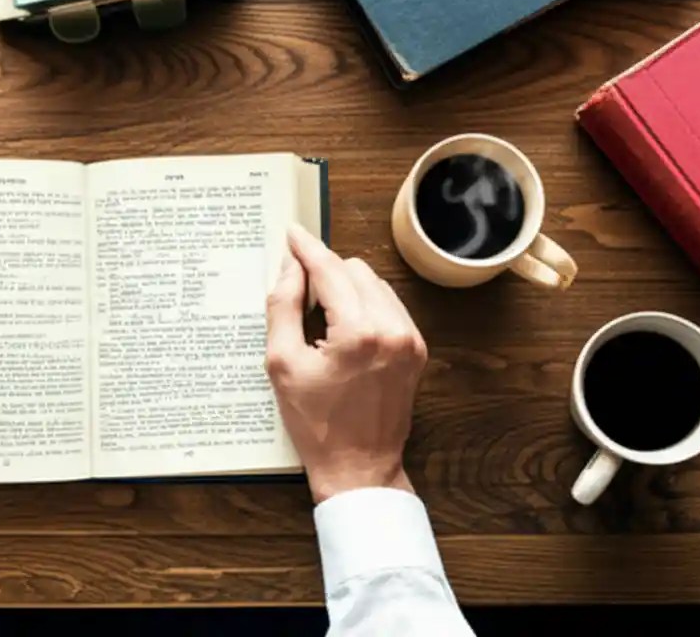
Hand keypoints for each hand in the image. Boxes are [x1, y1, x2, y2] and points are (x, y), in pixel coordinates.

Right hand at [265, 225, 427, 503]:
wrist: (359, 467)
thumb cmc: (315, 423)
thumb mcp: (282, 364)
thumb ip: (283, 307)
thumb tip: (291, 267)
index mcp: (358, 332)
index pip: (330, 270)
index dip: (307, 248)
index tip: (292, 232)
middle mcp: (392, 329)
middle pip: (355, 270)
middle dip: (325, 270)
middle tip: (298, 288)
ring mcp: (410, 339)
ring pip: (375, 284)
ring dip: (346, 286)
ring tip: (319, 311)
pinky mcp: (417, 350)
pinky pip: (389, 306)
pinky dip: (365, 304)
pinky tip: (342, 324)